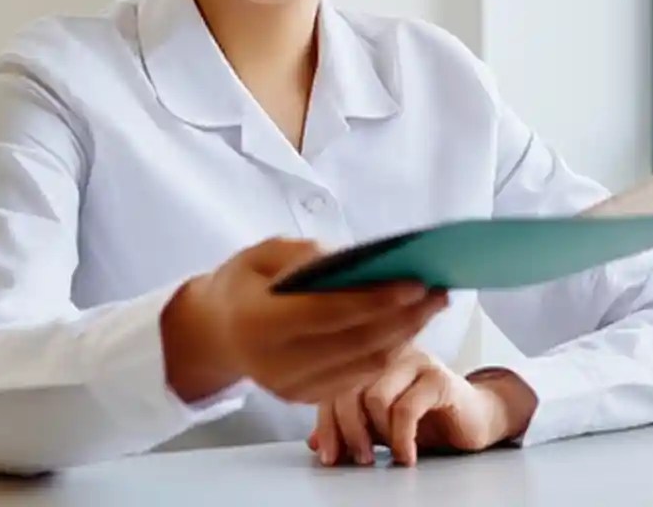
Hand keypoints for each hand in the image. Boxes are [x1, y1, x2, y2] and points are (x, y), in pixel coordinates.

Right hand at [160, 238, 450, 403]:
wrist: (213, 332)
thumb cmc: (241, 284)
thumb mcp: (263, 253)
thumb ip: (308, 255)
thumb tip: (363, 262)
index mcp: (258, 322)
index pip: (331, 312)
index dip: (378, 299)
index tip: (417, 282)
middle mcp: (275, 362)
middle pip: (358, 342)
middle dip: (406, 317)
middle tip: (439, 292)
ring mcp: (291, 387)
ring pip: (365, 364)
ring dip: (405, 336)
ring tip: (430, 307)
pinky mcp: (305, 398)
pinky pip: (359, 376)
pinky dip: (388, 351)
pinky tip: (405, 327)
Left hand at [307, 346, 536, 466]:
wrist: (474, 418)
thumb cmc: (425, 416)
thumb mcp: (378, 424)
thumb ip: (348, 425)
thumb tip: (315, 442)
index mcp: (368, 355)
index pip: (331, 385)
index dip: (325, 423)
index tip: (328, 455)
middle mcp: (388, 351)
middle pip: (348, 389)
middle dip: (349, 431)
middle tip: (359, 459)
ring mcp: (414, 361)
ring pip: (374, 398)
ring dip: (378, 435)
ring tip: (388, 454)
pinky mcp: (438, 378)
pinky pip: (406, 410)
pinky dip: (402, 439)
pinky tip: (406, 455)